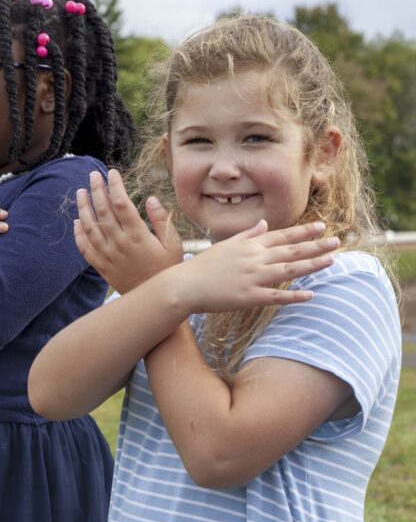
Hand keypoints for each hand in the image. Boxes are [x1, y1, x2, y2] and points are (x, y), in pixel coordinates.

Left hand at [74, 169, 182, 293]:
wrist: (155, 300)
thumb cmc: (168, 269)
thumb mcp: (174, 244)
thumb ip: (162, 220)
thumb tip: (150, 199)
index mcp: (138, 235)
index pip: (121, 204)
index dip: (114, 186)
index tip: (112, 173)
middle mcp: (119, 243)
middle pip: (102, 211)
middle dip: (96, 190)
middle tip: (93, 175)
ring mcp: (108, 256)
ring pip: (90, 227)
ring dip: (83, 207)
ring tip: (80, 192)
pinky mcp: (102, 267)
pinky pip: (85, 248)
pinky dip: (79, 234)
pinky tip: (77, 222)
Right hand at [170, 220, 338, 313]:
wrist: (185, 285)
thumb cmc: (203, 265)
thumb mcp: (225, 245)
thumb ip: (248, 234)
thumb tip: (265, 224)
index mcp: (248, 246)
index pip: (281, 236)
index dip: (303, 232)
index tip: (322, 227)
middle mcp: (254, 259)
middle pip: (291, 251)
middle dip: (316, 246)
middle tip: (337, 241)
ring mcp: (253, 278)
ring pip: (289, 270)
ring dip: (312, 265)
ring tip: (331, 261)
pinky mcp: (249, 297)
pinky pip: (276, 296)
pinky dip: (294, 296)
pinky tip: (311, 294)